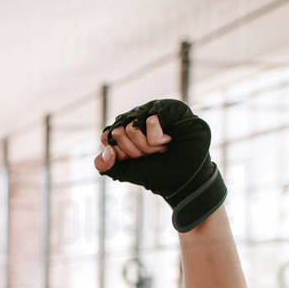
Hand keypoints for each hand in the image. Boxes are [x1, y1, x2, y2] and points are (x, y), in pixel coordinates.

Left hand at [95, 98, 226, 232]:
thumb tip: (107, 149)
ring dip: (149, 147)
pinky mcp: (169, 107)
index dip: (120, 153)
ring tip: (163, 147)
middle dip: (135, 151)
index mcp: (123, 129)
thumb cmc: (157, 172)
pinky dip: (159, 139)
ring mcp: (152, 110)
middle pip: (118, 132)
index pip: (106, 136)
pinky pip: (150, 121)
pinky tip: (171, 139)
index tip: (136, 159)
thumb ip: (104, 164)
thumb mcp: (124, 171)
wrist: (185, 180)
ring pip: (132, 127)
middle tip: (152, 154)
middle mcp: (135, 116)